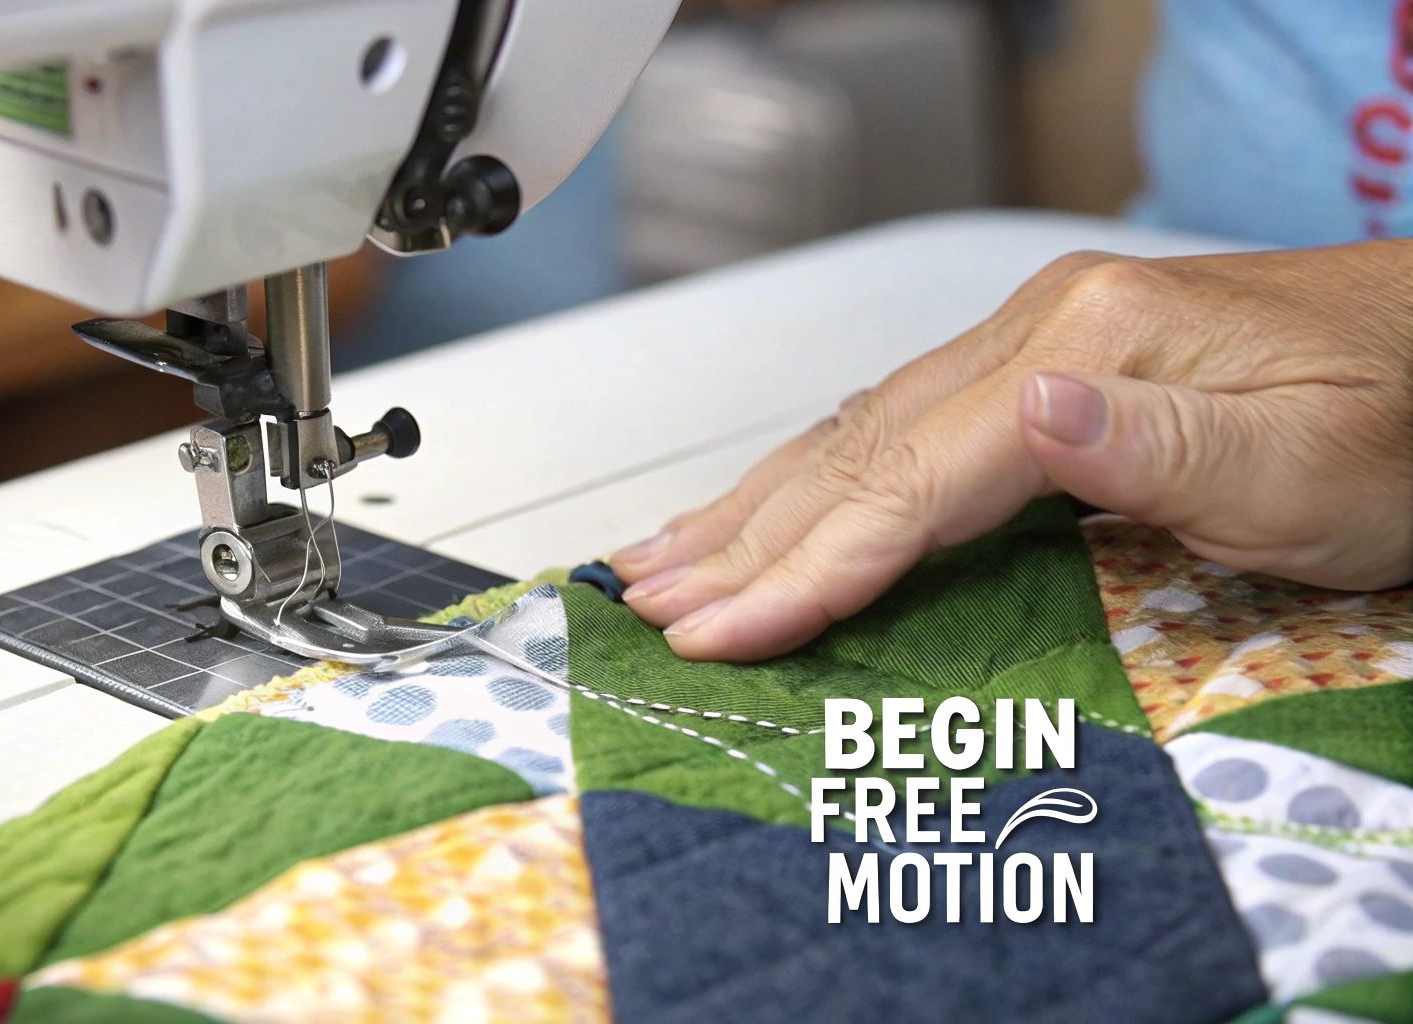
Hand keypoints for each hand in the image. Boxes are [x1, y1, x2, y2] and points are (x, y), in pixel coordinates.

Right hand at [609, 244, 1412, 661]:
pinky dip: (809, 478)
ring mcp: (1026, 346)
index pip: (907, 480)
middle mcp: (1033, 335)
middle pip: (851, 452)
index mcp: (1083, 347)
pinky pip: (889, 428)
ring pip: (852, 433)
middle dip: (741, 540)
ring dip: (751, 504)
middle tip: (647, 605)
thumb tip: (1030, 416)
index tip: (722, 631)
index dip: (806, 566)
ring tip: (660, 557)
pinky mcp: (1032, 371)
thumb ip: (1164, 445)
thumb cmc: (1401, 417)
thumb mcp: (1313, 457)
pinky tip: (768, 501)